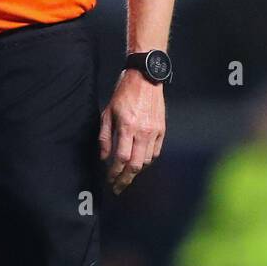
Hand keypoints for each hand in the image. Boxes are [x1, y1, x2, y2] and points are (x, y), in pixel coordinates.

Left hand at [99, 70, 165, 194]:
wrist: (145, 78)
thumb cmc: (123, 93)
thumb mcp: (108, 113)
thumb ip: (105, 137)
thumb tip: (104, 157)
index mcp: (127, 126)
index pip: (121, 158)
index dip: (115, 172)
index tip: (109, 180)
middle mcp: (143, 131)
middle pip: (136, 165)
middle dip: (126, 179)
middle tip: (118, 187)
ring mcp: (154, 131)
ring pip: (147, 161)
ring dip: (136, 171)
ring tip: (126, 175)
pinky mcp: (162, 130)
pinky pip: (155, 152)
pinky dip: (147, 161)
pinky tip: (139, 163)